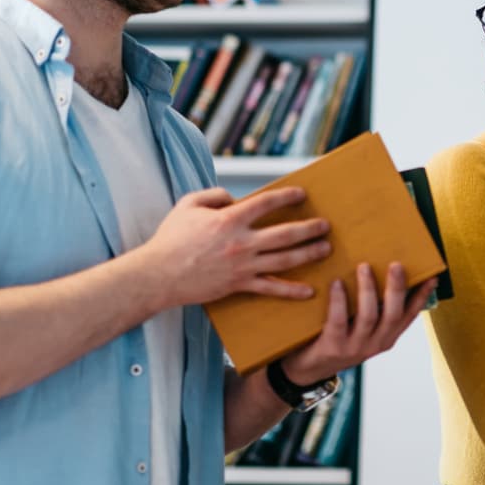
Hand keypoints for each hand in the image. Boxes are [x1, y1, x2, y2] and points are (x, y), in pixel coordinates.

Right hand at [139, 186, 330, 308]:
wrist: (158, 275)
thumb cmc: (170, 238)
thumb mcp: (187, 205)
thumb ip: (212, 195)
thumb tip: (232, 198)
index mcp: (229, 219)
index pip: (267, 203)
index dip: (287, 196)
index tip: (302, 194)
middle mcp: (241, 242)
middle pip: (286, 233)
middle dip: (310, 228)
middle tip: (326, 225)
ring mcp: (242, 266)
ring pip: (285, 260)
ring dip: (309, 254)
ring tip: (326, 248)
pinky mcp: (239, 285)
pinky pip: (271, 288)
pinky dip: (292, 290)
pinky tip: (309, 290)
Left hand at [279, 262, 437, 385]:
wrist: (305, 369)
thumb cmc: (335, 338)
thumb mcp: (359, 327)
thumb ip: (372, 307)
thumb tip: (380, 269)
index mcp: (387, 337)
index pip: (410, 315)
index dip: (422, 296)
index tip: (432, 276)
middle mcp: (376, 343)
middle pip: (393, 314)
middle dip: (396, 288)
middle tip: (396, 264)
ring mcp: (355, 347)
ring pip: (369, 316)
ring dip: (367, 289)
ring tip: (364, 267)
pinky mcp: (334, 346)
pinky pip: (339, 320)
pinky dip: (339, 300)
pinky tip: (337, 283)